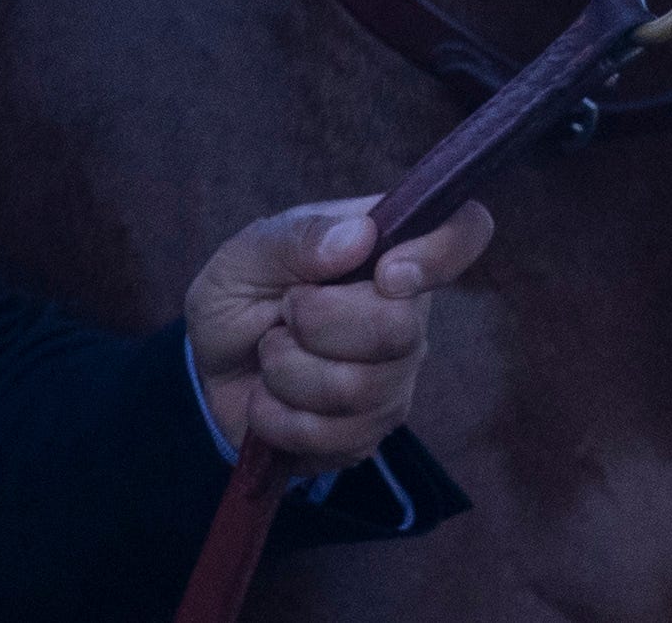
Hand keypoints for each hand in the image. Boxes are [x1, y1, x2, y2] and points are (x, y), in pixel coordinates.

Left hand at [185, 196, 491, 465]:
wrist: (208, 368)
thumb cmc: (239, 292)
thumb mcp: (248, 251)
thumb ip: (299, 237)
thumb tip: (360, 237)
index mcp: (390, 248)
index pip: (463, 233)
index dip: (442, 254)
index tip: (386, 274)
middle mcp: (408, 312)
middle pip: (400, 329)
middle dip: (318, 324)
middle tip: (284, 313)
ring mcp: (394, 378)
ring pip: (360, 389)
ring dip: (289, 372)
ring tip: (270, 355)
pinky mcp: (368, 433)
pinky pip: (337, 439)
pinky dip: (281, 420)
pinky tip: (268, 400)